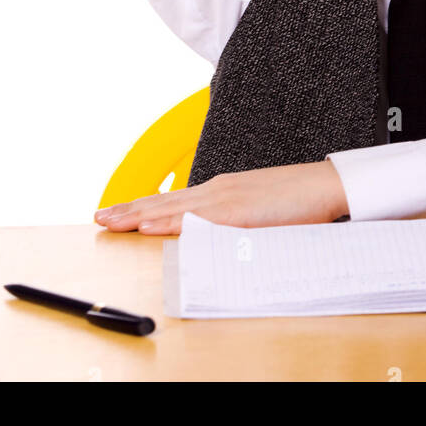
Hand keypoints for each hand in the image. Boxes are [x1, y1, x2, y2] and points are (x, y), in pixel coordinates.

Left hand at [93, 160, 348, 234]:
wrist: (327, 184)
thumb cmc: (298, 201)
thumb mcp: (258, 214)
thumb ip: (233, 224)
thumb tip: (215, 240)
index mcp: (221, 192)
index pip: (173, 200)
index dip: (143, 206)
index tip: (117, 212)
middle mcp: (217, 190)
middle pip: (164, 201)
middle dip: (129, 210)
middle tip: (98, 217)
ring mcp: (226, 198)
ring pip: (172, 208)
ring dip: (139, 215)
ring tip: (111, 221)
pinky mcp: (239, 211)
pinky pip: (197, 220)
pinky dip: (170, 223)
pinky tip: (150, 226)